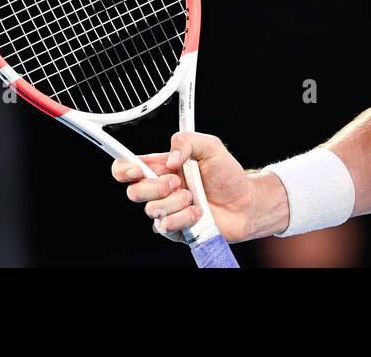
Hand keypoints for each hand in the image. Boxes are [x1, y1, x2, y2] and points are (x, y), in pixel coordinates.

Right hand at [111, 131, 267, 243]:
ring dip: (175, 202)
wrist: (245, 204)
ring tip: (194, 198)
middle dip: (155, 186)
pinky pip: (165, 227)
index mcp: (163, 168)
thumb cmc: (228, 176)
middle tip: (177, 181)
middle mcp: (161, 190)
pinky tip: (197, 213)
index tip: (136, 170)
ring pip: (151, 210)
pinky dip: (183, 218)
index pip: (129, 168)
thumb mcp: (211, 147)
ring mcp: (167, 210)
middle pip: (134, 192)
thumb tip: (170, 157)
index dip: (124, 169)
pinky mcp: (175, 229)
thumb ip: (188, 141)